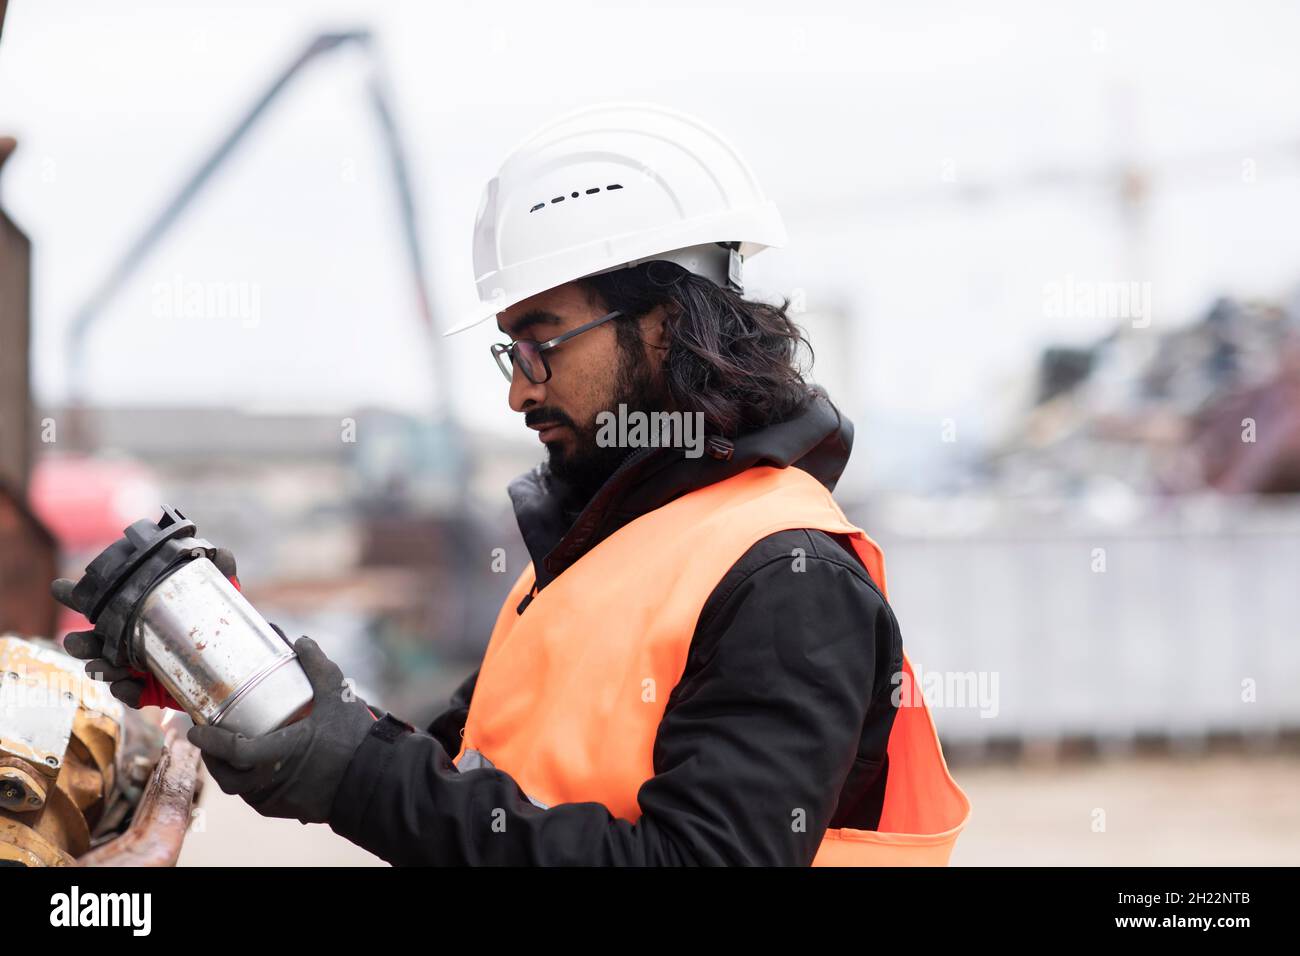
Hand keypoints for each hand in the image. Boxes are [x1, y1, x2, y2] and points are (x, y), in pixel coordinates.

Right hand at [53, 548, 240, 709]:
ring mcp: (136, 666)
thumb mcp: (219, 596)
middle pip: (93, 641)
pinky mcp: (150, 690)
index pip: (100, 602)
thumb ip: (219, 574)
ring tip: (102, 666)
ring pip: (106, 668)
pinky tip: (128, 686)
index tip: (58, 588)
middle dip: (80, 643)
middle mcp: (129, 639)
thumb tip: (221, 551)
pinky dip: (127, 691)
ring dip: (100, 667)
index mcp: (135, 612)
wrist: (234, 663)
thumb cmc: (216, 624)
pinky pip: (130, 694)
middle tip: (75, 642)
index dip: (76, 596)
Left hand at [186, 636, 377, 823]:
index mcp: (279, 754)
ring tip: (228, 750)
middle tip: (207, 737)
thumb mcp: (338, 696)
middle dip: (212, 756)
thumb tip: (300, 641)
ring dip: (229, 771)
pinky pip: (257, 799)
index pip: (232, 751)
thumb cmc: (355, 739)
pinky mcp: (288, 810)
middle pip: (227, 776)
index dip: (210, 739)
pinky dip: (248, 783)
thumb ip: (317, 666)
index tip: (195, 727)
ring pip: (240, 790)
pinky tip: (254, 768)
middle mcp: (272, 782)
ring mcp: (279, 800)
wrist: (376, 780)